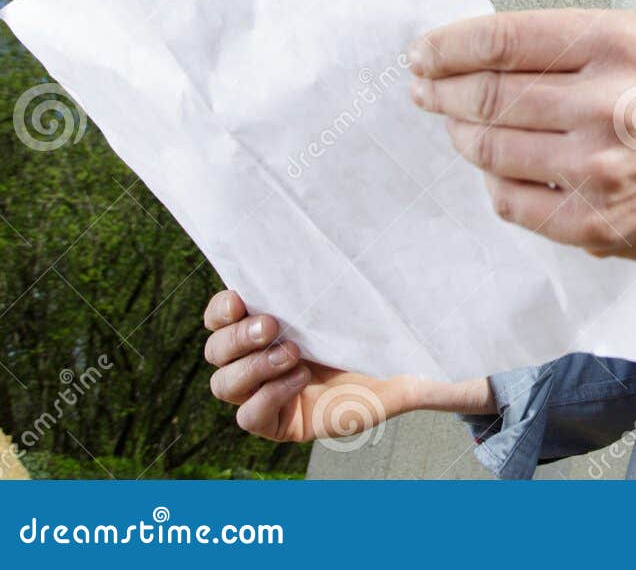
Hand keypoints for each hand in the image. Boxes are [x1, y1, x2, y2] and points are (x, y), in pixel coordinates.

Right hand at [202, 290, 483, 442]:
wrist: (412, 366)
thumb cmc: (383, 325)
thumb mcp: (356, 297)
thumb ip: (336, 277)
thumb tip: (339, 220)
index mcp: (268, 321)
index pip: (220, 316)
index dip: (220, 309)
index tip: (239, 299)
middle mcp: (259, 356)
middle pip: (214, 351)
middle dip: (236, 337)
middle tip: (272, 325)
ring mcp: (267, 392)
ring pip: (224, 385)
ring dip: (252, 368)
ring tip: (293, 354)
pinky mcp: (282, 422)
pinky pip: (250, 417)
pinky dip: (268, 398)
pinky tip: (300, 380)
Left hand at [407, 8, 635, 264]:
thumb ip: (568, 46)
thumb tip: (479, 53)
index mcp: (617, 45)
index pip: (502, 40)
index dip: (448, 47)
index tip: (423, 53)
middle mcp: (607, 103)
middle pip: (487, 95)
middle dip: (442, 92)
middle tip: (426, 90)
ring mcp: (599, 168)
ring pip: (489, 150)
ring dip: (461, 136)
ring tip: (459, 127)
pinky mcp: (595, 222)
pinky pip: (511, 200)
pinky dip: (494, 181)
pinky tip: (500, 169)